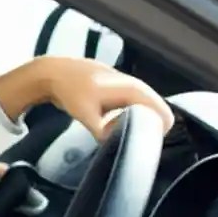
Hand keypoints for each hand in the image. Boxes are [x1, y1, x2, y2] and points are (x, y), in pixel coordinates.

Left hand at [0, 57, 173, 138]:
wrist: (54, 73)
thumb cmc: (70, 90)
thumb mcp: (85, 113)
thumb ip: (103, 131)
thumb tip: (115, 143)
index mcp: (135, 90)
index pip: (164, 116)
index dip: (155, 133)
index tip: (136, 141)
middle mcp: (138, 86)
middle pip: (156, 115)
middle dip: (145, 129)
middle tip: (123, 137)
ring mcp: (130, 86)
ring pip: (144, 112)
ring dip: (135, 124)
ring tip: (113, 129)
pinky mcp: (121, 90)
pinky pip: (133, 108)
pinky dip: (127, 118)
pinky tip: (108, 122)